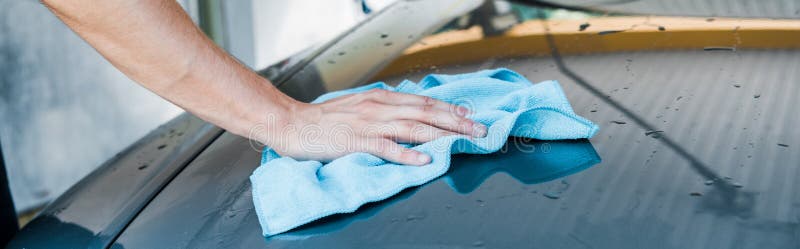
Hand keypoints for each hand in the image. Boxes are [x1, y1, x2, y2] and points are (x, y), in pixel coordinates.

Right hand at [256, 89, 486, 165]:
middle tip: (479, 130)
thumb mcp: (360, 106)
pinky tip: (424, 159)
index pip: (423, 102)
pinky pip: (387, 148)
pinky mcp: (356, 141)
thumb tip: (407, 111)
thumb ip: (384, 108)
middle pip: (425, 113)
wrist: (293, 123)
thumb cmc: (326, 119)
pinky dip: (407, 153)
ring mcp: (369, 124)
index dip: (449, 108)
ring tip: (462, 141)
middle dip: (455, 121)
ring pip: (413, 128)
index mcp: (381, 99)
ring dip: (441, 135)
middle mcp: (379, 108)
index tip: (470, 115)